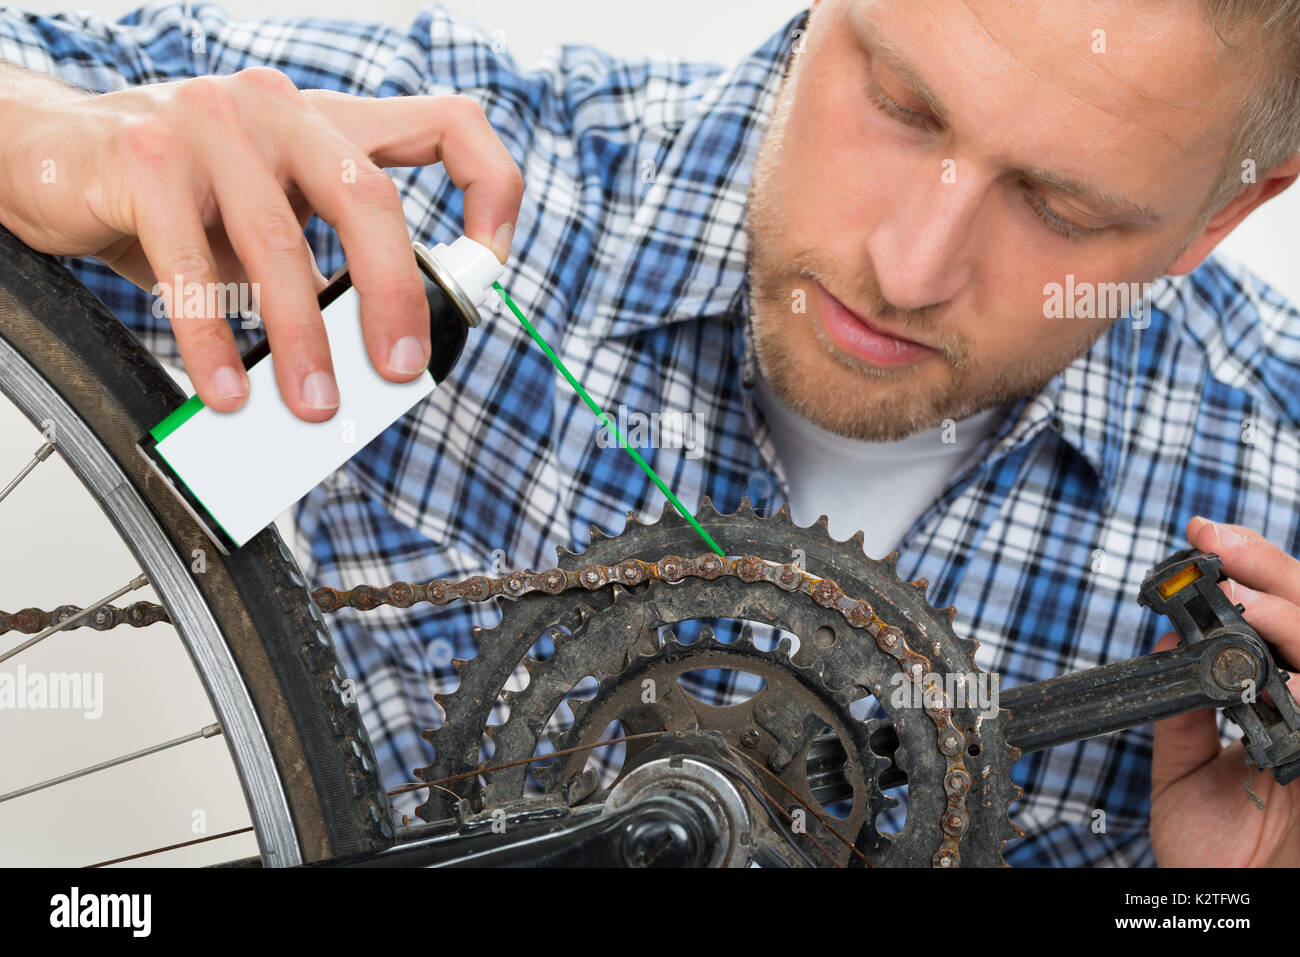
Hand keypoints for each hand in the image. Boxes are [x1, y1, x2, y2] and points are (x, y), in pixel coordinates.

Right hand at [0, 67, 523, 420]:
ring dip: (303, 338)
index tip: (490, 266)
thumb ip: (325, 270)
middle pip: (369, 198)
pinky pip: (192, 263)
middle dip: (395, 294)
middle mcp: (280, 109)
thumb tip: (372, 367)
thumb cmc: (175, 200)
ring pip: (280, 241)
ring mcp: (211, 121)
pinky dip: (213, 339)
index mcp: (329, 122)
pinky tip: (224, 389)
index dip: (489, 191)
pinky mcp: (144, 153)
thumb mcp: (267, 226)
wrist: (47, 157)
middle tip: (400, 369)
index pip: (446, 125)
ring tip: (311, 403)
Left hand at [1149, 516, 1299, 865]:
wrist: (1229, 912)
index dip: (1254, 571)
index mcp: (1285, 703)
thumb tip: (1166, 650)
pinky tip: (1287, 681)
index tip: (1206, 536)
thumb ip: (1182, 713)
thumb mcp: (1186, 775)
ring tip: (1247, 607)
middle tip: (1220, 545)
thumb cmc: (1219, 856)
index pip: (1281, 620)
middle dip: (1272, 574)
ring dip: (1295, 622)